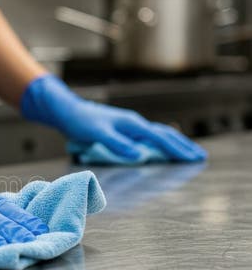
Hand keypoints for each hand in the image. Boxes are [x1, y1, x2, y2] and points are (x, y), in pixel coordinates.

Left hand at [21, 75, 206, 162]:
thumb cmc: (81, 121)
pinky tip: (163, 147)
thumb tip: (140, 155)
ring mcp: (131, 126)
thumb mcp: (98, 134)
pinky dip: (162, 142)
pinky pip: (150, 136)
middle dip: (183, 146)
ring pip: (160, 134)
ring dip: (175, 143)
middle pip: (166, 135)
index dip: (178, 150)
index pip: (161, 139)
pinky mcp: (125, 129)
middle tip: (200, 156)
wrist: (68, 111)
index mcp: (132, 125)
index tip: (193, 158)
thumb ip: (118, 145)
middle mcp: (135, 124)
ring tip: (189, 152)